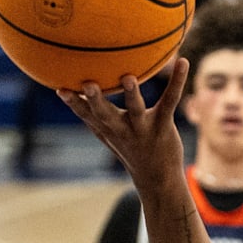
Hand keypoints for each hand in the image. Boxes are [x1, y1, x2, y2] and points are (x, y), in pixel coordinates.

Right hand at [57, 58, 188, 180]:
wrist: (158, 180)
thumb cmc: (131, 151)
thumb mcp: (110, 137)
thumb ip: (95, 118)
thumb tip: (72, 96)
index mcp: (108, 130)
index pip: (87, 116)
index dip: (74, 103)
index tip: (59, 88)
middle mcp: (122, 129)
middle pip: (106, 114)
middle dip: (96, 100)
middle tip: (88, 84)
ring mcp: (143, 128)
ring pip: (136, 110)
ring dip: (131, 94)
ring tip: (128, 78)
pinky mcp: (164, 125)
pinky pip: (170, 101)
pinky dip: (177, 81)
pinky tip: (183, 62)